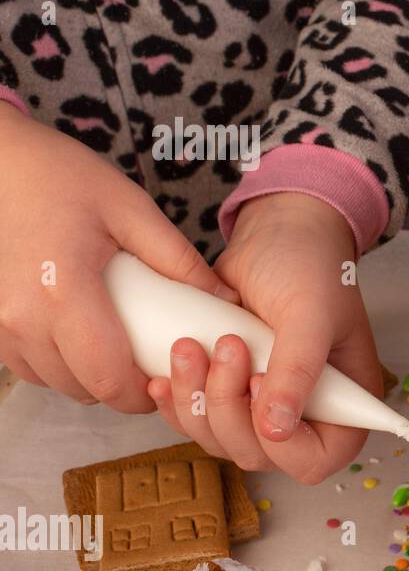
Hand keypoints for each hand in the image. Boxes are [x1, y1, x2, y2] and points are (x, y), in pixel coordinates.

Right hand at [0, 104, 235, 409]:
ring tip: (118, 348)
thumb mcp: (131, 209)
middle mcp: (21, 317)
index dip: (142, 394)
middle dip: (121, 388)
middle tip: (151, 364)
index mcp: (64, 292)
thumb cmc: (62, 177)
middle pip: (82, 387)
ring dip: (87, 377)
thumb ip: (178, 259)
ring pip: (52, 380)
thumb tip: (224, 300)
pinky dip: (55, 362)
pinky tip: (79, 336)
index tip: (167, 380)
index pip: (107, 377)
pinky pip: (25, 364)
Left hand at [148, 192, 380, 484]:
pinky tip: (163, 373)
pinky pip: (194, 419)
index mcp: (343, 406)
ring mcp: (261, 406)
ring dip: (196, 401)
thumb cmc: (310, 268)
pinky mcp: (226, 391)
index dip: (281, 441)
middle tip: (227, 349)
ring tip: (191, 347)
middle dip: (228, 408)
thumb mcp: (310, 315)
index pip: (313, 460)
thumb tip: (276, 427)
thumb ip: (297, 371)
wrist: (277, 235)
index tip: (259, 383)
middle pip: (256, 454)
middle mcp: (304, 416)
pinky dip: (176, 401)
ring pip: (217, 439)